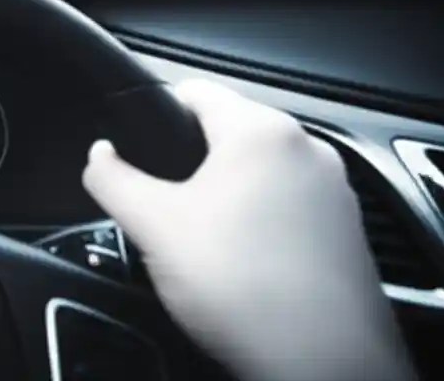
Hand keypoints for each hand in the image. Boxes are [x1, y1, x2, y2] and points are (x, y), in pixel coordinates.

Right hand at [83, 79, 414, 380]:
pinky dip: (259, 226)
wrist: (320, 362)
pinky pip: (287, 210)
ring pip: (258, 175)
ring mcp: (334, 191)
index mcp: (261, 130)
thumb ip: (113, 179)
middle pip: (226, 135)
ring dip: (226, 197)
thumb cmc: (241, 286)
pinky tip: (241, 266)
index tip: (134, 150)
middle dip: (189, 166)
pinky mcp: (346, 232)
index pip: (194, 91)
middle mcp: (308, 149)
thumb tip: (97, 155)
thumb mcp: (153, 226)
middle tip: (164, 211)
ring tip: (202, 244)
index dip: (153, 115)